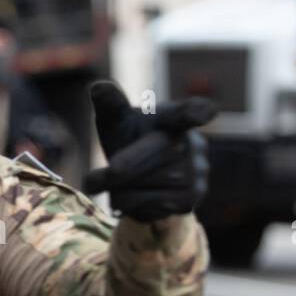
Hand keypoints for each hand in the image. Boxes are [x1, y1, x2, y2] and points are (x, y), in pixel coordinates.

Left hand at [83, 81, 216, 222]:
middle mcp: (191, 143)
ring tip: (118, 185)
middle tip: (91, 180)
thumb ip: (110, 104)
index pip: (185, 113)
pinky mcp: (191, 199)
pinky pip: (150, 207)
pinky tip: (133, 196)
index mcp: (172, 118)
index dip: (194, 112)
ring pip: (143, 187)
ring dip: (118, 190)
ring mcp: (195, 172)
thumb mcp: (117, 119)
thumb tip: (97, 88)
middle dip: (113, 172)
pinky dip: (131, 204)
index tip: (204, 112)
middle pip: (140, 160)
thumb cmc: (129, 138)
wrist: (142, 177)